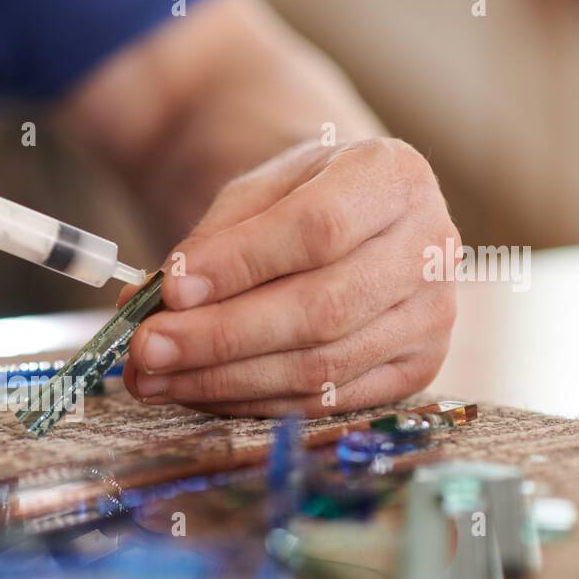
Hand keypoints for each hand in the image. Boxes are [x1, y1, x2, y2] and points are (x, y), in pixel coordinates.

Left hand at [121, 139, 456, 416]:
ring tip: (153, 376)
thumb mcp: (256, 192)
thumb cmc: (300, 199)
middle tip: (147, 349)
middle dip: (221, 337)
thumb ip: (210, 241)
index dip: (241, 265)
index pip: (318, 229)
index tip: (171, 288)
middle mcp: (429, 247)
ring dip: (224, 379)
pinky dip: (251, 401)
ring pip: (320, 365)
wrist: (356, 220)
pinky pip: (325, 401)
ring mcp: (431, 317)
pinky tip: (196, 391)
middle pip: (322, 309)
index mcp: (393, 177)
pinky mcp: (416, 372)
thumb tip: (148, 301)